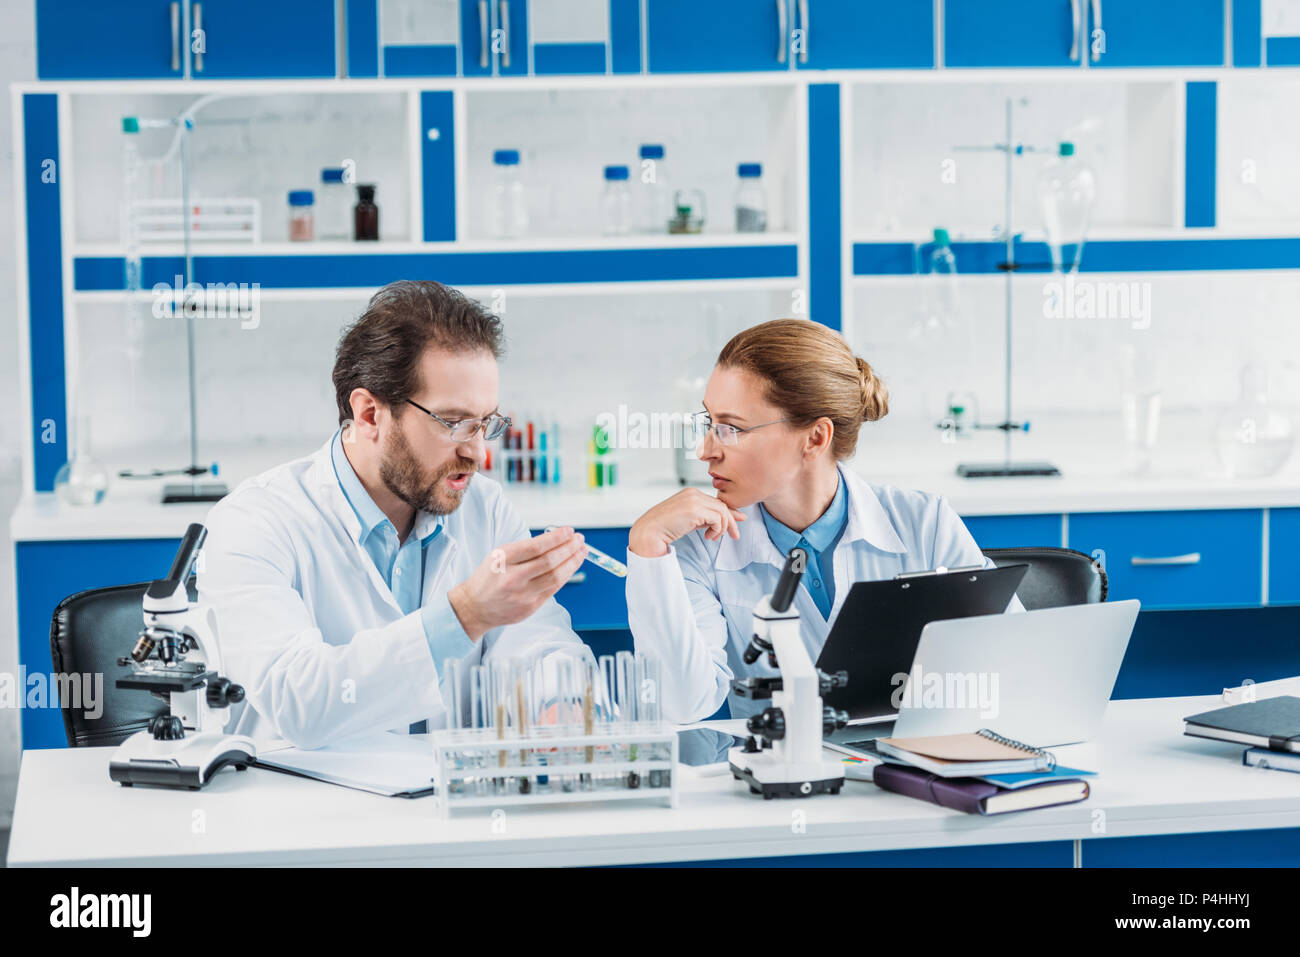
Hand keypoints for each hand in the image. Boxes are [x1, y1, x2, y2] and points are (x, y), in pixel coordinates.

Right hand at [447, 527, 587, 639]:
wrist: (475, 607)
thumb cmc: (490, 577)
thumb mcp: (499, 555)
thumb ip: (525, 549)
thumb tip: (557, 540)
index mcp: (503, 559)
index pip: (536, 546)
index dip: (557, 538)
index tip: (569, 531)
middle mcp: (513, 577)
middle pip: (549, 561)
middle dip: (569, 548)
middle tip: (580, 540)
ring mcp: (522, 594)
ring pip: (555, 576)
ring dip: (572, 562)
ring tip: (581, 552)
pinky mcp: (530, 607)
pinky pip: (553, 589)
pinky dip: (565, 576)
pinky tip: (571, 566)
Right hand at [628, 488, 745, 557]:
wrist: (649, 533)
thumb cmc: (665, 528)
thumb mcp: (689, 520)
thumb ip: (704, 518)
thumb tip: (722, 521)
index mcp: (690, 493)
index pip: (716, 501)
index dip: (729, 512)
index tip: (738, 520)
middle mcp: (693, 493)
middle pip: (722, 506)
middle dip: (731, 522)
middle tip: (734, 535)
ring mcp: (694, 500)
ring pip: (722, 512)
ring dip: (722, 528)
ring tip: (712, 538)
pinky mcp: (695, 510)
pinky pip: (718, 519)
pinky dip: (717, 530)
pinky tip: (709, 537)